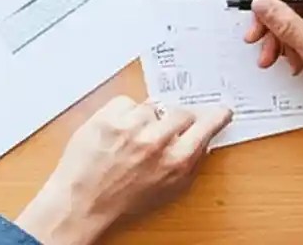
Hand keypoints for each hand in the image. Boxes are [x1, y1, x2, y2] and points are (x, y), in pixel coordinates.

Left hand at [15, 96, 231, 244]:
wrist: (82, 201)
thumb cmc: (121, 200)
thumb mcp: (166, 189)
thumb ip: (186, 164)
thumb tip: (201, 142)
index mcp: (175, 162)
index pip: (205, 128)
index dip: (214, 117)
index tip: (220, 111)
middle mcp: (156, 142)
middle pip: (180, 112)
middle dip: (175, 118)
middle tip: (164, 126)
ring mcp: (131, 127)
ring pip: (150, 106)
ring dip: (144, 118)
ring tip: (130, 138)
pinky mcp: (108, 118)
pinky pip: (125, 101)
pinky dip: (122, 112)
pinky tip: (116, 130)